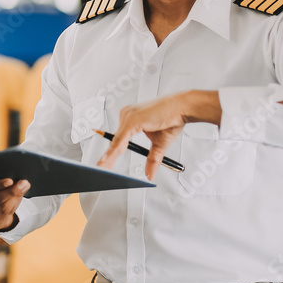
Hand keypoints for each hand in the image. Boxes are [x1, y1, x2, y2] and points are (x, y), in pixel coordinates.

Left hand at [97, 90, 220, 179]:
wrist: (182, 108)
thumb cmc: (172, 119)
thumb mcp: (159, 144)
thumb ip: (152, 159)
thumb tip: (149, 174)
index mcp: (131, 118)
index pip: (119, 139)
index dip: (111, 153)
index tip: (105, 164)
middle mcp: (127, 115)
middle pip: (115, 140)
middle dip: (108, 157)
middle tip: (99, 170)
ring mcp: (128, 116)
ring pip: (117, 141)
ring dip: (109, 156)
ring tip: (102, 168)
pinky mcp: (132, 119)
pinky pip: (121, 139)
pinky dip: (114, 150)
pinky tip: (108, 159)